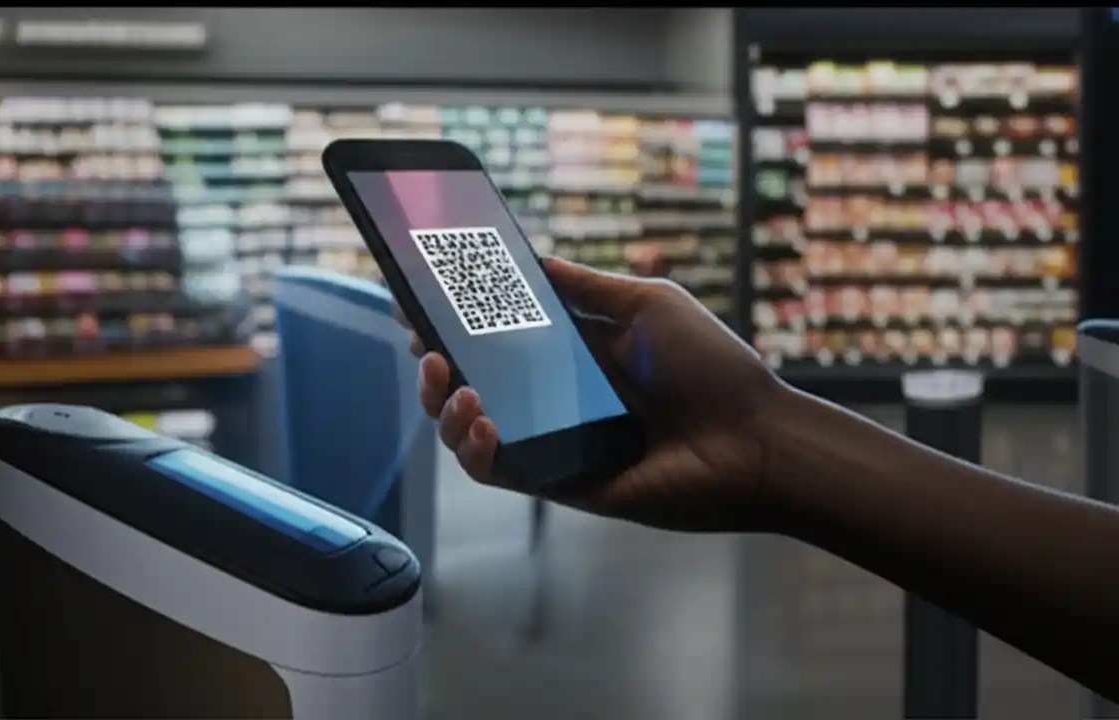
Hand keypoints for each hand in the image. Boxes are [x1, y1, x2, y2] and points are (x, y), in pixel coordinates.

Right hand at [409, 257, 787, 532]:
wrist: (756, 439)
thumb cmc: (712, 367)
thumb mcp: (647, 304)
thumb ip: (585, 286)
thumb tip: (528, 258)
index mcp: (572, 355)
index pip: (495, 339)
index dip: (453, 323)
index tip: (418, 302)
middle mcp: (554, 398)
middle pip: (470, 385)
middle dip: (435, 367)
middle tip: (427, 348)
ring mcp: (553, 442)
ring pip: (470, 431)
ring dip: (445, 408)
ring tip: (458, 386)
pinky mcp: (560, 482)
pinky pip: (499, 470)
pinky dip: (475, 449)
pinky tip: (480, 421)